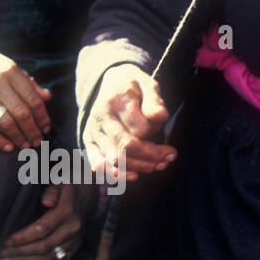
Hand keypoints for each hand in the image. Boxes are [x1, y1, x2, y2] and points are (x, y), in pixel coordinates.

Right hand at [0, 40, 51, 151]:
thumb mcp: (5, 64)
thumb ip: (27, 81)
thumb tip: (47, 97)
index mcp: (10, 71)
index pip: (33, 99)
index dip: (43, 117)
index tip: (46, 127)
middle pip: (22, 113)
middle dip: (33, 131)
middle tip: (38, 141)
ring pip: (6, 122)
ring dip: (19, 137)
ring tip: (25, 145)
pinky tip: (7, 147)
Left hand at [0, 184, 83, 259]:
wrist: (84, 199)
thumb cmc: (63, 189)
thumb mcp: (58, 182)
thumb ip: (50, 191)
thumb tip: (45, 201)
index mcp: (67, 211)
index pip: (42, 229)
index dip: (24, 237)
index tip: (7, 240)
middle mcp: (72, 229)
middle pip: (44, 246)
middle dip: (21, 251)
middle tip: (3, 253)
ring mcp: (75, 241)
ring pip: (50, 258)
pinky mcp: (75, 250)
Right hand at [83, 63, 175, 182]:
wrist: (110, 83)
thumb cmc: (133, 87)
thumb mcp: (148, 85)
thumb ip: (155, 101)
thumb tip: (160, 117)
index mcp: (115, 99)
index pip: (140, 128)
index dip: (155, 132)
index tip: (163, 127)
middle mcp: (100, 116)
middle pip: (128, 146)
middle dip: (153, 155)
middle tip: (170, 155)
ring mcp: (93, 130)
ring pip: (116, 159)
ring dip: (142, 166)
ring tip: (160, 164)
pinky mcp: (89, 141)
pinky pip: (99, 164)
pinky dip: (117, 175)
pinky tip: (135, 176)